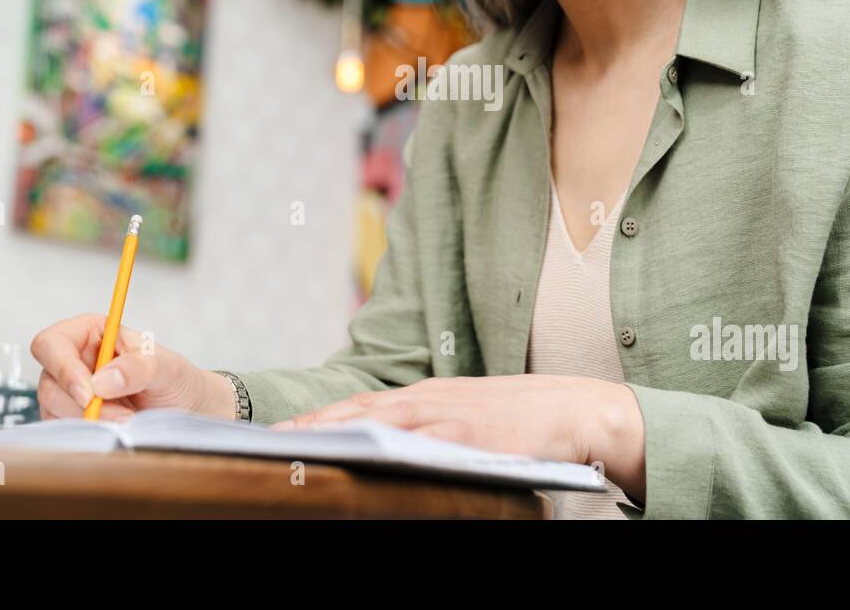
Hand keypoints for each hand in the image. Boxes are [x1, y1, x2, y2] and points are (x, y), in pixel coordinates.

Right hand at [29, 313, 230, 421]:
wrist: (183, 408)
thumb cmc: (173, 379)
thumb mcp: (167, 367)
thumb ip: (139, 367)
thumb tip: (102, 381)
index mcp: (89, 334)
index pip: (51, 343)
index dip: (63, 368)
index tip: (89, 393)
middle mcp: (73, 362)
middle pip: (50, 384)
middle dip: (84, 405)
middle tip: (122, 416)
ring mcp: (68, 394)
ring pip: (54, 412)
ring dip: (93, 422)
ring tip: (130, 421)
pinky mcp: (71, 421)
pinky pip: (65, 432)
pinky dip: (91, 435)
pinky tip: (117, 431)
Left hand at [270, 374, 644, 495]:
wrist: (574, 407)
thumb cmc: (515, 417)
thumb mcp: (461, 413)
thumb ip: (423, 424)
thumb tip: (379, 447)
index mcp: (425, 396)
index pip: (359, 406)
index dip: (319, 418)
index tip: (282, 431)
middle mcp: (431, 401)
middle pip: (361, 412)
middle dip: (316, 426)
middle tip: (276, 440)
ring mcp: (451, 418)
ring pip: (384, 425)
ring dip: (342, 435)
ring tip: (305, 446)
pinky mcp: (475, 437)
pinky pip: (428, 445)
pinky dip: (396, 448)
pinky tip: (369, 454)